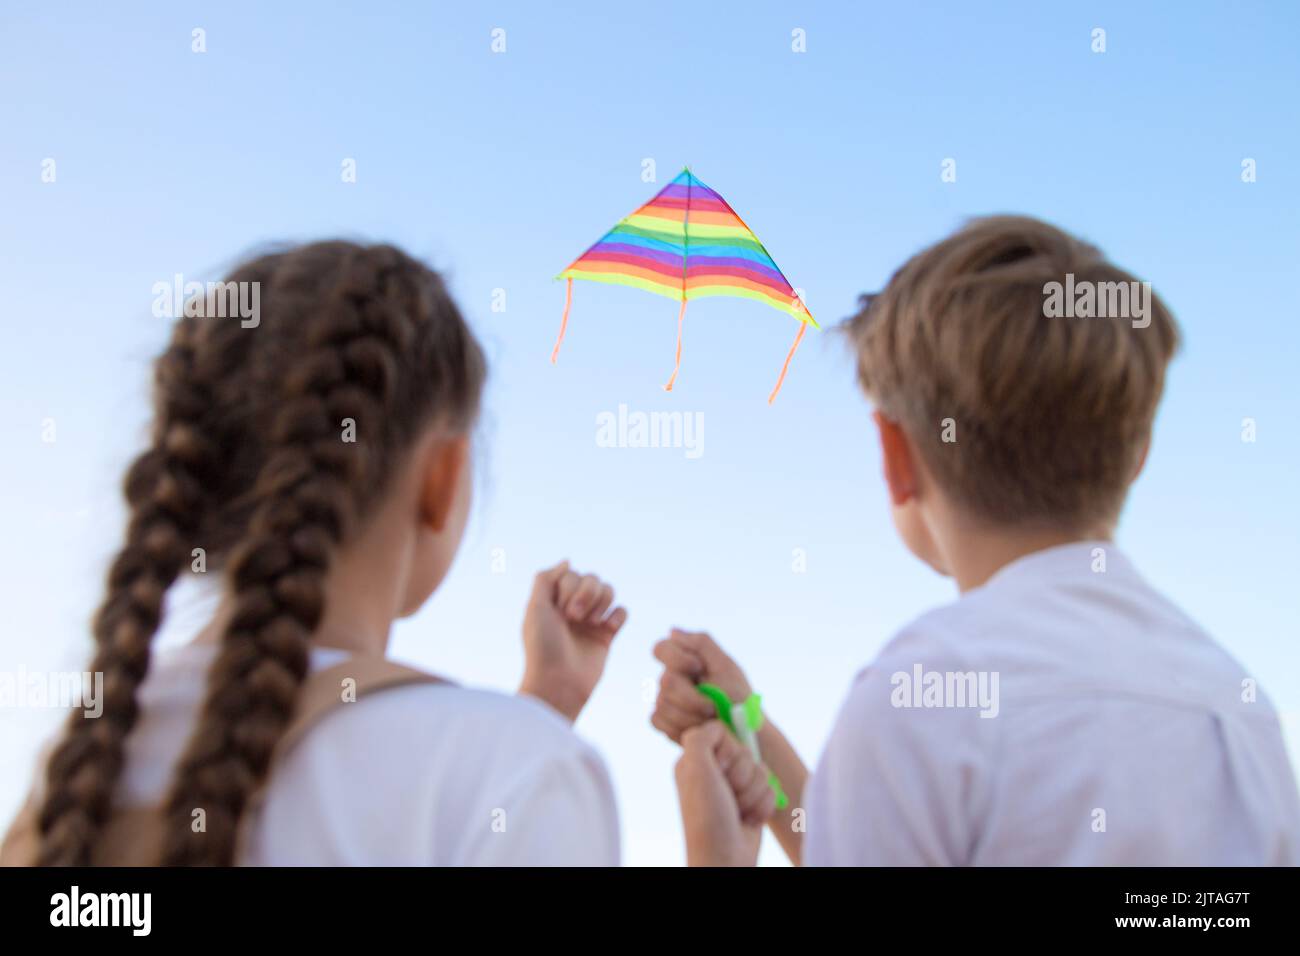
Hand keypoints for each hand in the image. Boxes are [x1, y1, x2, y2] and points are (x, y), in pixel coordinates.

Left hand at [520, 561, 626, 721]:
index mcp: (554, 600)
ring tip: (591, 622)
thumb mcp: (535, 608)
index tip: (559, 610)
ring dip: (601, 601)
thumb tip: (568, 560)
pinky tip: (607, 628)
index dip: (569, 587)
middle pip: (592, 578)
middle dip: (586, 593)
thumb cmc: (542, 647)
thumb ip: (546, 579)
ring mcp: (591, 621)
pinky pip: (622, 611)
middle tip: (573, 617)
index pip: (572, 574)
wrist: (558, 683)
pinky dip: (617, 615)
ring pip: (609, 590)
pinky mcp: (608, 635)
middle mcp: (573, 607)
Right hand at [651, 629, 751, 742]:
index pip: (661, 649)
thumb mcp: (726, 666)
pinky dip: (679, 726)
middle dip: (693, 698)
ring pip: (662, 704)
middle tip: (713, 707)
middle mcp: (670, 677)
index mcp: (685, 659)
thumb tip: (672, 631)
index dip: (677, 658)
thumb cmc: (738, 697)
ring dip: (691, 715)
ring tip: (710, 720)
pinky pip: (658, 720)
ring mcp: (663, 699)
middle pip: (666, 681)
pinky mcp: (662, 721)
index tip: (699, 669)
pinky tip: (696, 728)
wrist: (743, 732)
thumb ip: (701, 644)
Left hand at [675, 720, 774, 865]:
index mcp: (695, 759)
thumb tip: (715, 725)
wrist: (726, 859)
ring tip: (738, 811)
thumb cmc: (708, 817)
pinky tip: (748, 820)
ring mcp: (733, 787)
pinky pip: (770, 789)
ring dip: (754, 793)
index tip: (719, 770)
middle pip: (745, 751)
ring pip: (761, 770)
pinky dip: (762, 806)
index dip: (728, 750)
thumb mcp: (695, 770)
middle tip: (729, 795)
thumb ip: (700, 737)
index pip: (723, 732)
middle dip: (743, 776)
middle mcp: (713, 771)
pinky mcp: (751, 801)